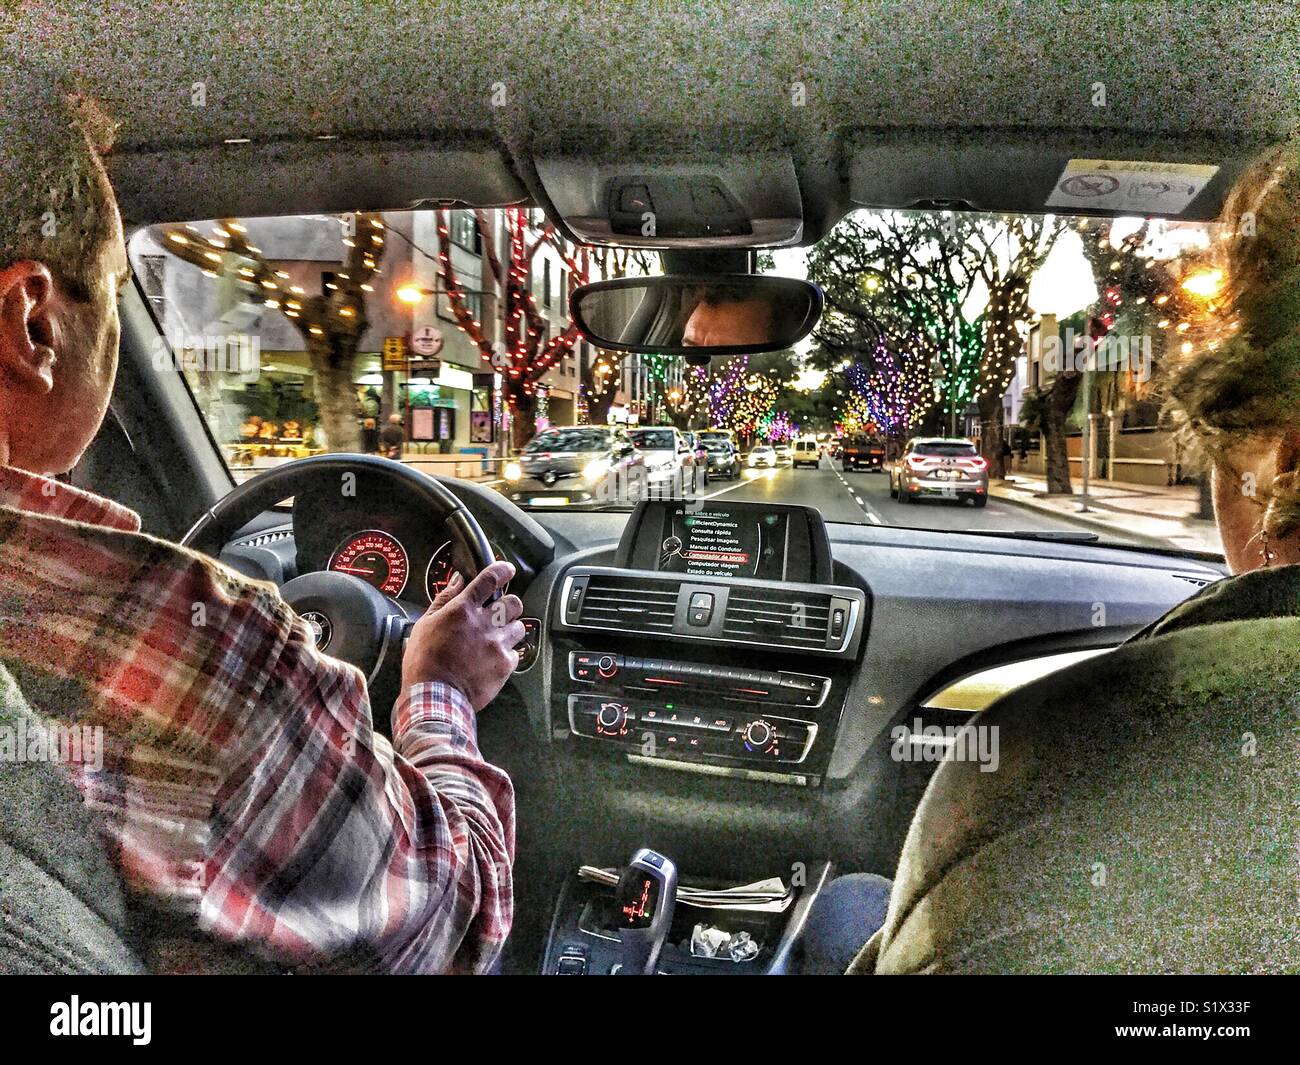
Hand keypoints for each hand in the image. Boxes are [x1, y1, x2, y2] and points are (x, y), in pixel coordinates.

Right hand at [401, 561, 524, 711]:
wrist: (435, 698)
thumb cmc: (424, 662)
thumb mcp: (425, 625)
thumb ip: (444, 599)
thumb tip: (457, 580)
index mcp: (463, 609)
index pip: (489, 579)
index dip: (502, 571)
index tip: (507, 570)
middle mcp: (484, 623)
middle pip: (513, 602)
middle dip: (509, 605)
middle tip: (500, 614)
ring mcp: (497, 644)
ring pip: (519, 627)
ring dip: (510, 630)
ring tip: (497, 640)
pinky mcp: (505, 664)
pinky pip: (516, 653)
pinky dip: (508, 655)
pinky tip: (494, 660)